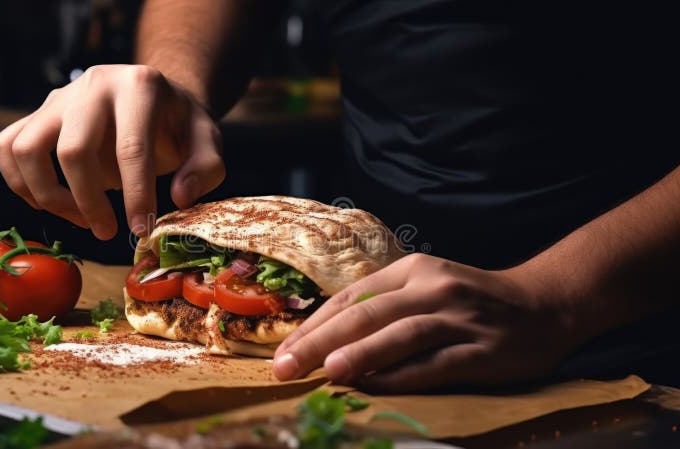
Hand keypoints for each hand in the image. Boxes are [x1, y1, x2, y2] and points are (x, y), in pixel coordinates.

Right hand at [0, 64, 224, 239]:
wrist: (152, 94)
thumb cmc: (179, 124)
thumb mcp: (208, 139)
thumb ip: (205, 168)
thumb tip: (180, 198)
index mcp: (140, 87)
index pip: (132, 148)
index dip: (136, 196)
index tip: (141, 230)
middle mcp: (93, 84)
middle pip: (71, 151)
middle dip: (88, 202)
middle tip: (108, 231)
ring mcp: (59, 96)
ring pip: (25, 149)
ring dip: (48, 196)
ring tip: (80, 218)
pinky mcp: (37, 112)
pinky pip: (6, 147)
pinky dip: (19, 183)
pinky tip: (53, 203)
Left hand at [273, 253, 584, 391]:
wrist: (545, 304)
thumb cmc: (472, 300)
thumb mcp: (426, 287)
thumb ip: (384, 306)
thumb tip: (329, 341)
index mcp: (413, 269)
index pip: (351, 297)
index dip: (314, 325)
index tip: (283, 350)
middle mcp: (433, 288)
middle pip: (366, 313)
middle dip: (320, 342)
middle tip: (285, 367)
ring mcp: (459, 318)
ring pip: (399, 335)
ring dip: (360, 353)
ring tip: (326, 371)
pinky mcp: (481, 350)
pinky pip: (434, 364)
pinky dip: (402, 376)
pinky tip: (374, 387)